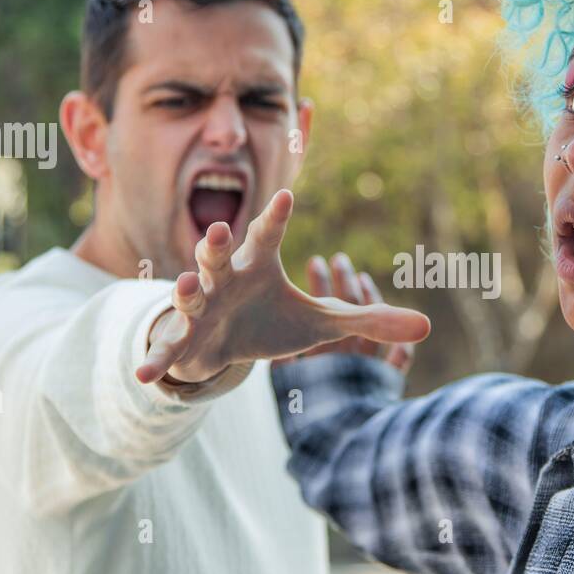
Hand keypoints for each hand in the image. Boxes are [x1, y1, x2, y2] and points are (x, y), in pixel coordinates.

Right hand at [136, 190, 429, 384]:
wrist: (224, 344)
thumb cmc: (271, 319)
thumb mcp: (322, 321)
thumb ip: (369, 319)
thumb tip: (429, 326)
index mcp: (257, 264)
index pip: (267, 236)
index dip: (276, 217)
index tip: (287, 195)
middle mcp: (224, 277)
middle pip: (220, 256)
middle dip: (217, 244)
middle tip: (219, 229)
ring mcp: (200, 307)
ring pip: (189, 292)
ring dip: (186, 289)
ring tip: (187, 285)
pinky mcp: (185, 338)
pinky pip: (169, 349)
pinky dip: (156, 361)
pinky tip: (144, 378)